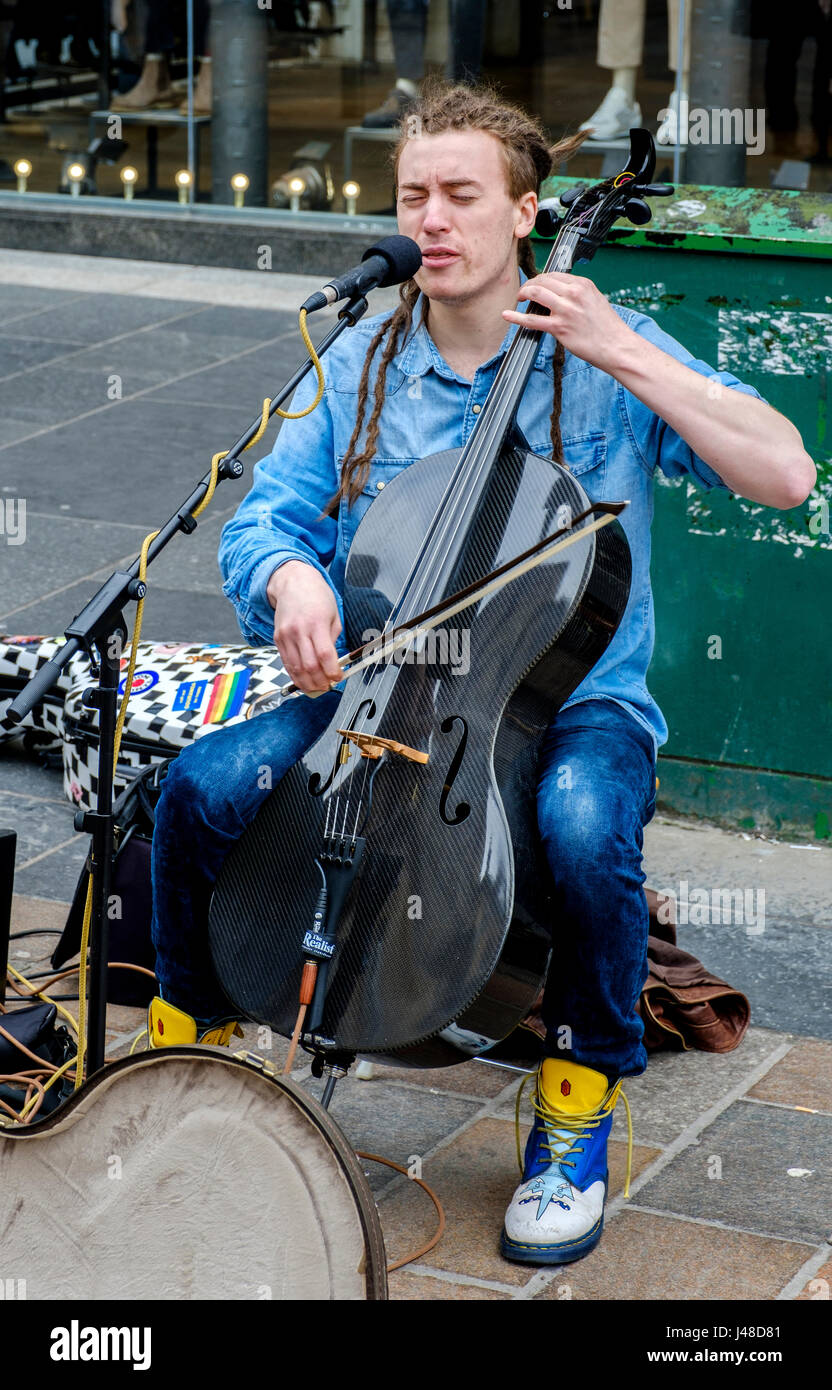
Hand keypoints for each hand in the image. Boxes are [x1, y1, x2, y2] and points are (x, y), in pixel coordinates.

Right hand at [267, 560, 342, 694]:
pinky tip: (303, 681)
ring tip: (317, 688)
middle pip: (309, 666)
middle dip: (320, 682)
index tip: (338, 677)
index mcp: (316, 623)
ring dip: (307, 683)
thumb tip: (332, 663)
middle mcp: (299, 630)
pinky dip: (295, 676)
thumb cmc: (316, 596)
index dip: (332, 671)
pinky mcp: (277, 639)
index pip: (324, 655)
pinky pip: (286, 663)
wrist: (292, 582)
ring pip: (295, 669)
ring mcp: (286, 636)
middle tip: (328, 686)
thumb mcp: (333, 615)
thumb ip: (332, 639)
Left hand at [502, 272, 632, 372]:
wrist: (616, 346)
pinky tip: (507, 315)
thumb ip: (579, 294)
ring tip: (519, 299)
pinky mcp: (559, 327)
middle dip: (529, 284)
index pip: (554, 274)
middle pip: (542, 281)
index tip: (535, 284)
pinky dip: (516, 317)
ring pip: (535, 293)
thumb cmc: (608, 328)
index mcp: (583, 285)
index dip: (541, 279)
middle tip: (524, 292)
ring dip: (523, 294)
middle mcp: (574, 293)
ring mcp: (566, 310)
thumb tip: (561, 294)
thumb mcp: (596, 300)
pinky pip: (532, 320)